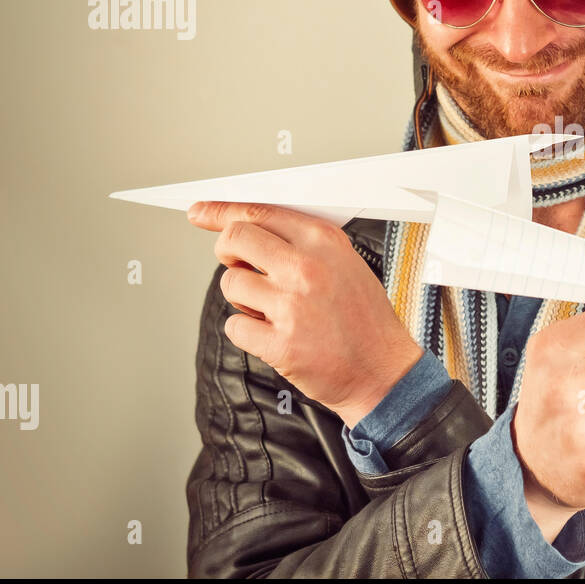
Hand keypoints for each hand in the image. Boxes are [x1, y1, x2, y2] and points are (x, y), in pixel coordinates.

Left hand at [186, 201, 421, 427]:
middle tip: (239, 265)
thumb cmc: (365, 320)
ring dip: (242, 297)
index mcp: (323, 243)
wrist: (383, 372)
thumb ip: (302, 244)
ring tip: (272, 309)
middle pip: (235, 240)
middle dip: (228, 252)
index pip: (260, 213)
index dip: (221, 211)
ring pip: (230, 283)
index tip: (201, 213)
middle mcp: (306, 268)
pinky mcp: (280, 343)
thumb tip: (252, 230)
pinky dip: (247, 331)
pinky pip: (234, 325)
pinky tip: (274, 334)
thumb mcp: (346, 264)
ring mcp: (292, 306)